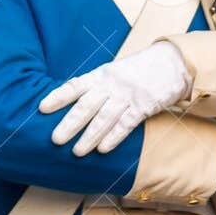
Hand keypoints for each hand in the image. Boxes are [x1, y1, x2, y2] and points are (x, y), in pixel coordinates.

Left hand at [39, 41, 191, 155]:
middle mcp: (112, 85)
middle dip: (70, 123)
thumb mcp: (115, 71)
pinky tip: (103, 149)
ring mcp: (128, 95)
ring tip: (77, 152)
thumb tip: (71, 98)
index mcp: (101, 75)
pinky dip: (114, 137)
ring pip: (104, 118)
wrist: (173, 62)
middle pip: (86, 106)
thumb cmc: (140, 70)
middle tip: (55, 139)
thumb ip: (96, 85)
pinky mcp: (145, 105)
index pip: (75, 86)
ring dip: (90, 136)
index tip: (41, 108)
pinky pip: (126, 124)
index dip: (58, 97)